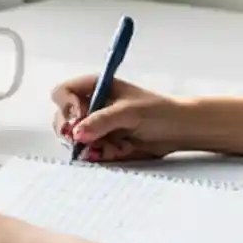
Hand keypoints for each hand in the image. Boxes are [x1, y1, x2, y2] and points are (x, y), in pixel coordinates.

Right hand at [52, 75, 188, 160]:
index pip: (63, 93)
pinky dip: (103, 155)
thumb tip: (76, 132)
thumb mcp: (130, 112)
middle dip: (77, 133)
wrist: (179, 131)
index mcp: (95, 87)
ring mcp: (95, 126)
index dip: (67, 106)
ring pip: (75, 140)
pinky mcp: (102, 143)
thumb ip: (102, 121)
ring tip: (116, 146)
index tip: (79, 118)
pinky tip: (122, 150)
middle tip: (92, 141)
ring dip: (93, 146)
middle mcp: (91, 105)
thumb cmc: (159, 112)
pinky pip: (90, 153)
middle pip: (63, 119)